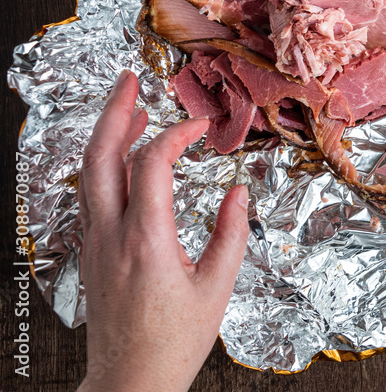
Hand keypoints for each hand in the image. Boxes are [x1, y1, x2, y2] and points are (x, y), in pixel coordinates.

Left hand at [77, 70, 249, 391]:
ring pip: (89, 174)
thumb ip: (231, 233)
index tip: (201, 127)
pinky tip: (120, 159)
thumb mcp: (218, 287)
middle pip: (100, 156)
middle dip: (113, 112)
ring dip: (106, 135)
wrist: (130, 379)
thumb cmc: (175, 341)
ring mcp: (95, 243)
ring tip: (127, 110)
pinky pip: (91, 195)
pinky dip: (104, 165)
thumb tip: (239, 192)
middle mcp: (112, 235)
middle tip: (129, 81)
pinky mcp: (92, 253)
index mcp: (147, 239)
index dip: (177, 135)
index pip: (152, 163)